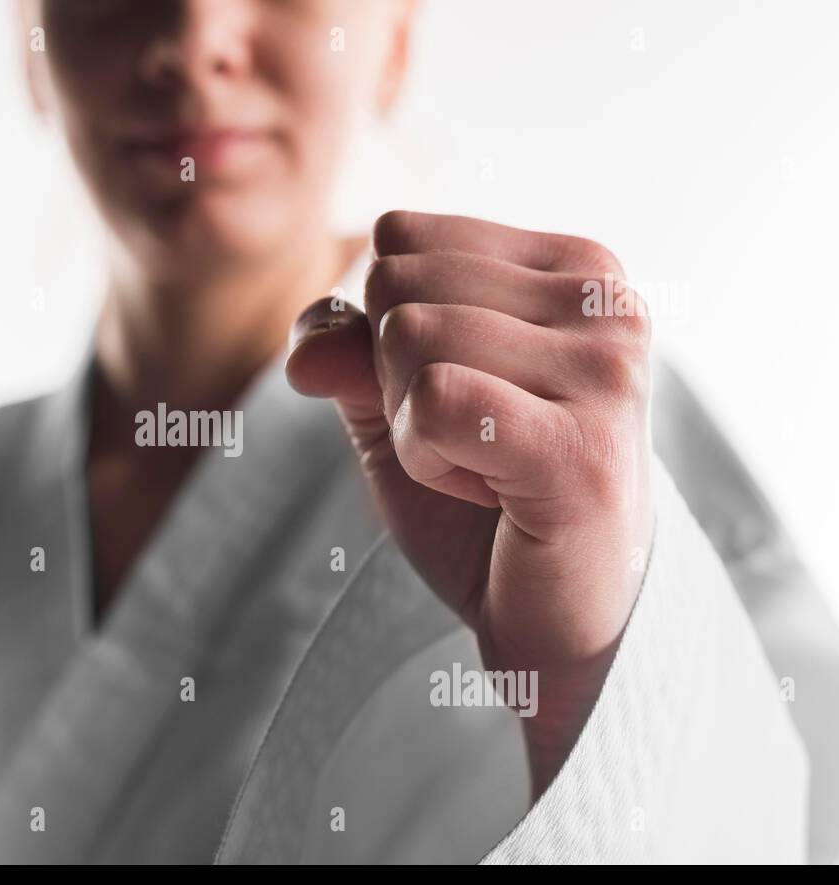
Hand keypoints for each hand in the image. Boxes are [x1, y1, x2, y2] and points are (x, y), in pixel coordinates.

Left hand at [288, 211, 652, 792]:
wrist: (555, 618)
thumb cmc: (485, 503)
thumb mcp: (396, 405)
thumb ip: (347, 350)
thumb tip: (306, 350)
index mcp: (575, 267)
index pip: (400, 238)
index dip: (390, 331)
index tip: (464, 397)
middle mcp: (605, 302)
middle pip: (397, 285)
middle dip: (398, 380)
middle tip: (476, 444)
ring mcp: (605, 372)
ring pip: (408, 340)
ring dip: (414, 429)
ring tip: (488, 470)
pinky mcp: (581, 449)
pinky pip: (432, 402)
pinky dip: (426, 459)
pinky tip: (490, 495)